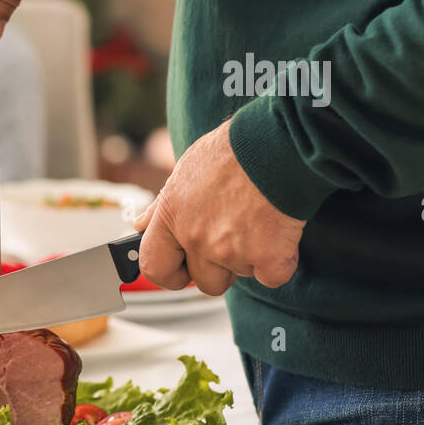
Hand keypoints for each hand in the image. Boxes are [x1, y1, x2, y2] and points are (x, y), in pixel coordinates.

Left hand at [132, 120, 305, 294]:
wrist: (277, 142)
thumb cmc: (233, 150)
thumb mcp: (185, 170)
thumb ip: (163, 205)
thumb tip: (142, 224)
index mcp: (172, 217)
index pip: (154, 267)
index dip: (169, 274)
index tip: (181, 271)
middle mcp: (196, 238)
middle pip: (204, 282)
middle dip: (220, 269)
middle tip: (235, 240)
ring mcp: (230, 251)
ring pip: (240, 276)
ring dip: (251, 259)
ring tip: (259, 223)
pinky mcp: (267, 257)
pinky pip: (272, 277)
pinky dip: (280, 261)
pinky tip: (281, 233)